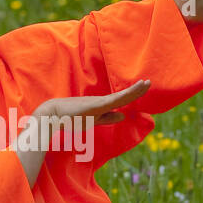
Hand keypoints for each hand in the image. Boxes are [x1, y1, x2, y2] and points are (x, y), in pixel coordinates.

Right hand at [36, 79, 151, 125]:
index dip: (134, 93)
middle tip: (149, 82)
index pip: (122, 99)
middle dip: (137, 90)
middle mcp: (102, 101)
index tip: (144, 87)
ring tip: (145, 83)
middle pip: (123, 95)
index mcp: (102, 105)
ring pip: (121, 96)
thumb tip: (123, 114)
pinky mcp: (95, 105)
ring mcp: (98, 103)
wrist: (53, 115)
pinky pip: (113, 101)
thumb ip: (108, 118)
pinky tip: (132, 92)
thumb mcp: (93, 120)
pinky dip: (125, 95)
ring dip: (134, 90)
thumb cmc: (69, 118)